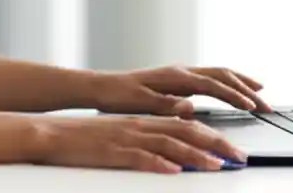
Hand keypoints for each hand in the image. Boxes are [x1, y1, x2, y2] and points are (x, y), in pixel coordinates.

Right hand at [29, 114, 246, 173]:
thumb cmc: (86, 138)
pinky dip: (159, 164)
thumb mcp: (122, 134)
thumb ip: (148, 139)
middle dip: (217, 145)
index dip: (214, 137)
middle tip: (239, 157)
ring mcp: (128, 138)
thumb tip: (174, 155)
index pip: (188, 126)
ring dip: (196, 156)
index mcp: (145, 121)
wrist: (52, 133)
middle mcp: (141, 126)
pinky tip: (173, 170)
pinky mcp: (113, 151)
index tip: (233, 149)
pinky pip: (140, 158)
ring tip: (217, 165)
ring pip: (169, 144)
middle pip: (187, 132)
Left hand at [89, 66, 270, 116]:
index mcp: (175, 76)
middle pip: (223, 75)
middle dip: (247, 89)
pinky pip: (209, 78)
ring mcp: (180, 73)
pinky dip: (227, 84)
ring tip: (260, 93)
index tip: (252, 107)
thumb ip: (167, 105)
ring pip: (218, 74)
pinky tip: (231, 92)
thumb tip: (191, 107)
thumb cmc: (118, 96)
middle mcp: (181, 71)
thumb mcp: (141, 103)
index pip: (213, 84)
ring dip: (240, 83)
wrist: (101, 87)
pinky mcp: (177, 79)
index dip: (234, 96)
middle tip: (268, 105)